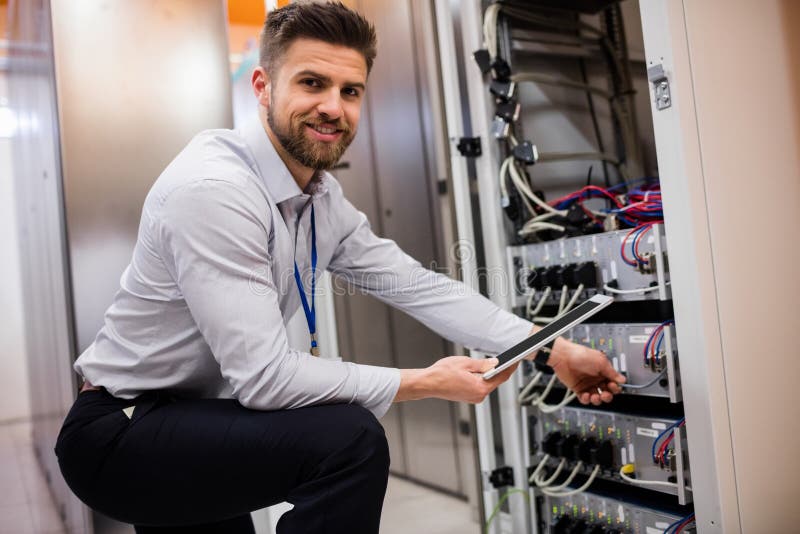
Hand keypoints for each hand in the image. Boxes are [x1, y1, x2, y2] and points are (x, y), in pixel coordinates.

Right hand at [394, 356, 517, 403]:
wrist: (428, 383)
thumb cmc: (442, 374)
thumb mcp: (465, 363)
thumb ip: (483, 364)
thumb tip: (495, 364)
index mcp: (480, 387)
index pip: (501, 377)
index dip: (510, 367)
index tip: (514, 361)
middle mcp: (479, 396)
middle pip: (494, 381)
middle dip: (497, 370)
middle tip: (500, 358)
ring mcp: (473, 398)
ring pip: (486, 383)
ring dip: (486, 374)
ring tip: (481, 364)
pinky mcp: (468, 397)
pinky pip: (479, 386)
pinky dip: (479, 379)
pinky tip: (473, 372)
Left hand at [547, 338, 625, 405]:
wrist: (564, 357)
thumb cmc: (581, 355)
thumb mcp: (601, 362)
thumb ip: (612, 372)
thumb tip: (622, 380)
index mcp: (603, 371)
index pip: (614, 383)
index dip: (615, 387)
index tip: (613, 386)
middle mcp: (596, 378)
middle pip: (607, 393)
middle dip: (608, 396)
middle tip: (605, 394)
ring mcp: (587, 384)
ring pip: (597, 398)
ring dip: (597, 399)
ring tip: (595, 396)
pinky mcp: (578, 389)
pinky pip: (585, 399)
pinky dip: (587, 400)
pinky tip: (586, 395)